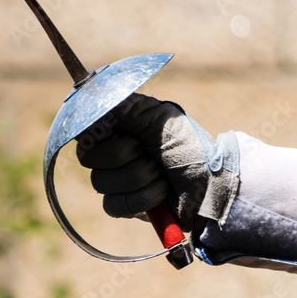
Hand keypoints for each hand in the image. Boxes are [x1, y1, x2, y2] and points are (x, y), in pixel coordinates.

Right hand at [75, 93, 239, 231]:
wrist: (211, 186)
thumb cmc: (190, 148)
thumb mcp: (161, 119)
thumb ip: (128, 107)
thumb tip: (96, 91)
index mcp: (117, 128)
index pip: (85, 128)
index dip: (98, 132)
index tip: (117, 132)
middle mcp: (111, 153)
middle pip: (90, 157)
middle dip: (127, 155)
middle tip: (151, 153)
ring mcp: (114, 181)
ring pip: (102, 182)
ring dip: (140, 177)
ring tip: (162, 174)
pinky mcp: (122, 206)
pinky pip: (114, 204)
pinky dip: (143, 198)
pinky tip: (160, 193)